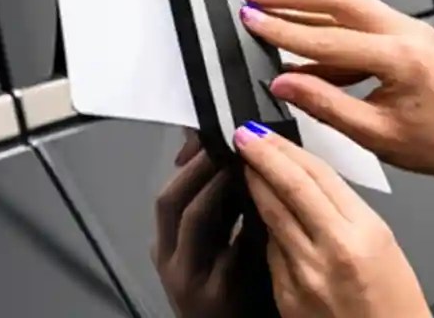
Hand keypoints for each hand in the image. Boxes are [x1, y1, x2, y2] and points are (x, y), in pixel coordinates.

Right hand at [153, 133, 277, 317]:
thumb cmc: (236, 294)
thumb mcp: (217, 248)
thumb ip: (222, 210)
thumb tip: (236, 160)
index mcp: (169, 247)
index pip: (168, 194)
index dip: (189, 162)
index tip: (214, 137)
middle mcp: (172, 261)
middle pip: (172, 201)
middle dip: (200, 166)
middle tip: (231, 143)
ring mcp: (192, 280)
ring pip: (194, 220)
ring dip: (217, 185)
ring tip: (244, 164)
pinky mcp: (219, 296)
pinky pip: (230, 249)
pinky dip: (244, 222)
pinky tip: (264, 207)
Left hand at [235, 122, 429, 317]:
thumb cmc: (395, 306)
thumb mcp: (384, 246)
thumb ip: (346, 212)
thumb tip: (309, 183)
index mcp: (365, 233)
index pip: (317, 175)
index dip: (284, 148)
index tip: (263, 132)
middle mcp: (333, 250)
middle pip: (288, 188)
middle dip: (260, 157)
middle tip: (242, 137)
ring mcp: (305, 275)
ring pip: (271, 217)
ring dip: (253, 188)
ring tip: (243, 167)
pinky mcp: (286, 296)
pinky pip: (270, 252)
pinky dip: (264, 229)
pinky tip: (257, 215)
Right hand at [240, 0, 433, 184]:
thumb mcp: (378, 135)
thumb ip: (325, 106)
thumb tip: (284, 85)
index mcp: (400, 59)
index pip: (328, 39)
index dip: (283, 29)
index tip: (252, 20)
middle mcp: (405, 33)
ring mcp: (408, 29)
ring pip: (347, 3)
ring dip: (306, 0)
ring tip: (268, 2)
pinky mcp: (406, 35)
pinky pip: (359, 19)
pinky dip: (326, 22)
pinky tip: (301, 37)